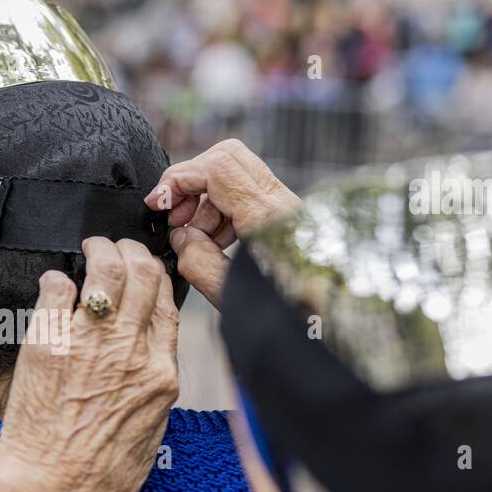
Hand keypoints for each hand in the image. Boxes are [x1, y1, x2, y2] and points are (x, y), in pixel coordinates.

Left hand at [0, 237, 179, 491]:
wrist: (53, 491)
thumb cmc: (98, 479)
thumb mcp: (149, 433)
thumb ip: (150, 390)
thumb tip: (145, 368)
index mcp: (160, 375)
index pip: (168, 305)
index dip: (157, 278)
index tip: (147, 270)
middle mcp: (130, 351)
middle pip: (142, 275)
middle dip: (131, 251)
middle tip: (116, 247)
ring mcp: (89, 341)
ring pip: (106, 270)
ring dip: (99, 250)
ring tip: (90, 248)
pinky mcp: (49, 341)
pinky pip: (57, 288)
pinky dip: (57, 278)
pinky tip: (56, 281)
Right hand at [143, 138, 299, 305]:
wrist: (335, 333)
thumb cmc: (292, 320)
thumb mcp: (233, 300)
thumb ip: (198, 263)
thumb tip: (181, 237)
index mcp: (268, 220)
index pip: (216, 168)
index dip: (177, 181)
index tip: (156, 204)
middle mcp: (284, 205)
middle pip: (227, 158)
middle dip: (191, 182)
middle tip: (176, 218)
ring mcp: (291, 209)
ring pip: (238, 174)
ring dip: (207, 200)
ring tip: (197, 239)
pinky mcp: (292, 219)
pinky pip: (252, 196)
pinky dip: (226, 210)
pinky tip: (218, 242)